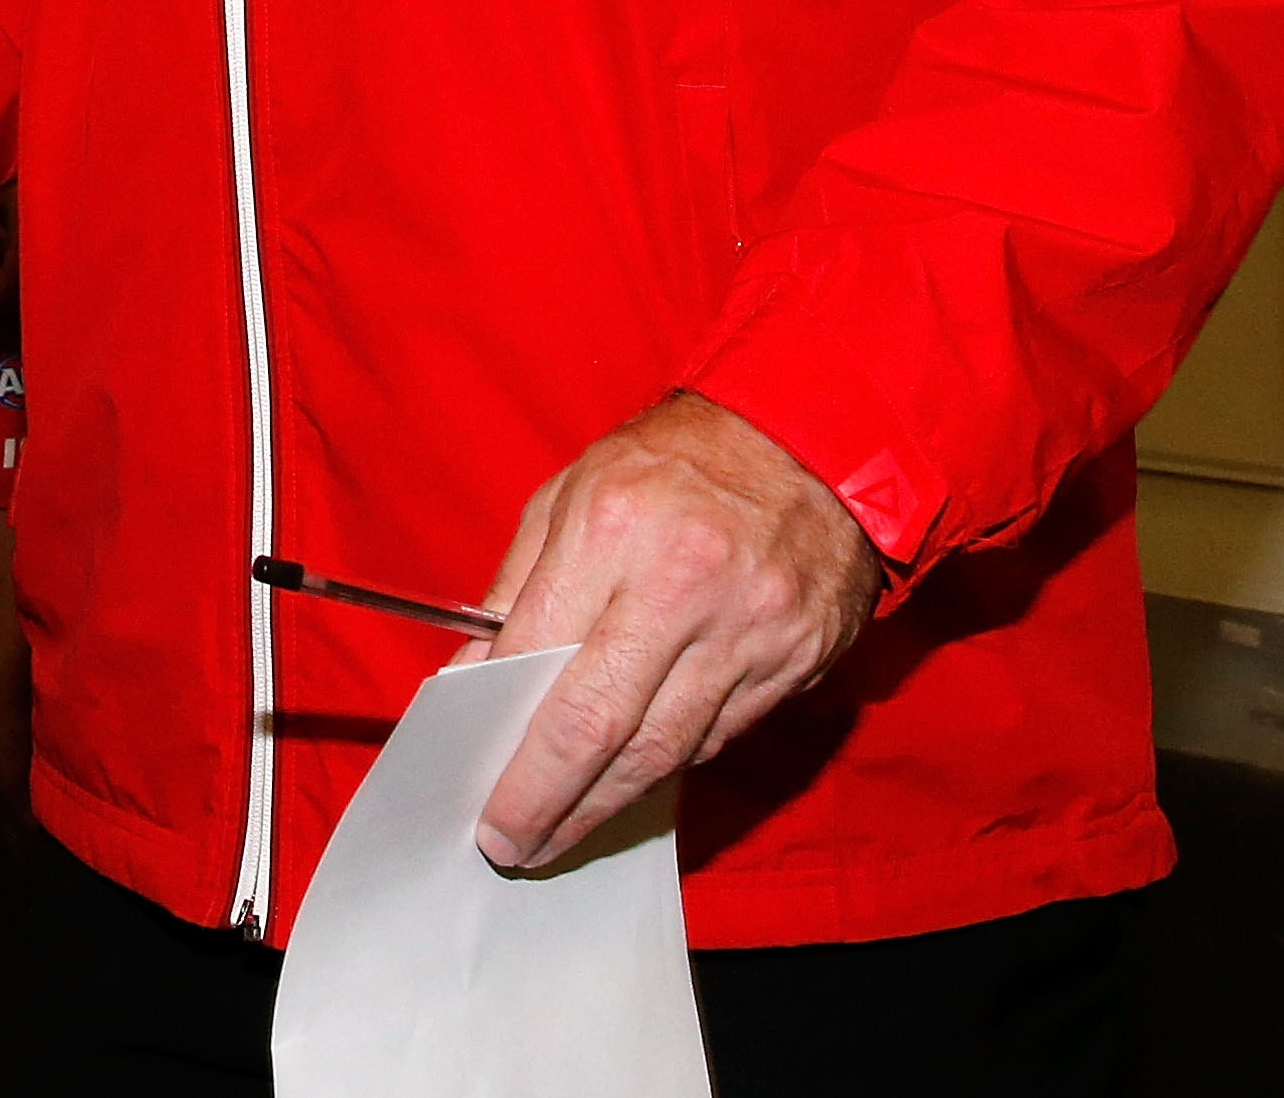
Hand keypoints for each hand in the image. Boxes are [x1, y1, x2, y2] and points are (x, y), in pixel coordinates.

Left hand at [468, 392, 882, 871]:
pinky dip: (668, 767)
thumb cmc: (673, 461)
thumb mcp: (572, 489)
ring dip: (604, 805)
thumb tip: (476, 674)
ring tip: (560, 835)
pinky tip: (630, 784)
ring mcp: (747, 630)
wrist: (812, 438)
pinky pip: (718, 736)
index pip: (536, 655)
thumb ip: (521, 584)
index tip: (472, 777)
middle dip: (546, 798)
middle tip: (508, 844)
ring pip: (664, 750)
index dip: (498, 727)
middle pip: (600, 725)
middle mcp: (681, 586)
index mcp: (612, 530)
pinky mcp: (793, 661)